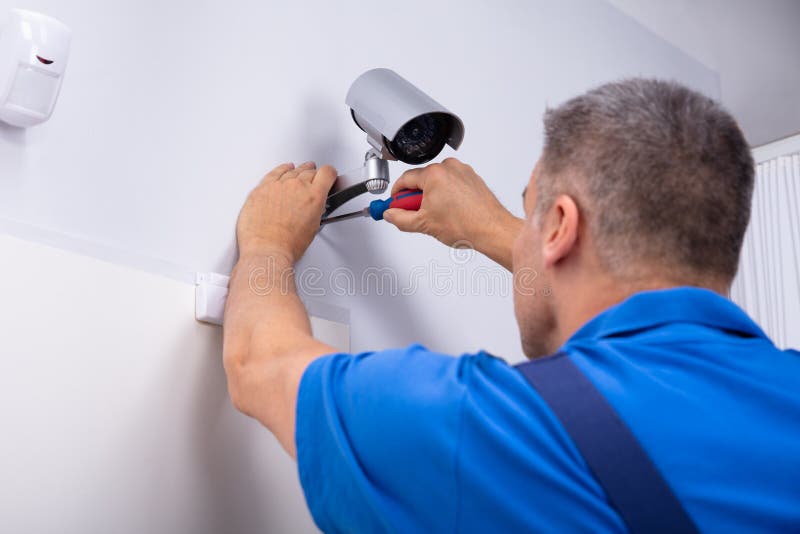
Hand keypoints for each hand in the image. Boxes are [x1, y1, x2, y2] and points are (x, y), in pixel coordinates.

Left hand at [236, 162, 336, 262]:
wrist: (267, 249)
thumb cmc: (287, 244)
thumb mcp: (313, 227)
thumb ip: (315, 209)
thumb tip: (314, 206)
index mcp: (314, 196)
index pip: (327, 173)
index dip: (330, 174)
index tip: (328, 176)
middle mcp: (296, 186)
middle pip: (308, 171)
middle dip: (313, 174)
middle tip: (313, 179)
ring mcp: (278, 185)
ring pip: (291, 170)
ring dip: (297, 171)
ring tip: (299, 172)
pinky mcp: (262, 188)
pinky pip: (274, 172)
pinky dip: (281, 169)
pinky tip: (284, 169)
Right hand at [383, 158, 521, 268]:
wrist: (492, 229)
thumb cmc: (466, 224)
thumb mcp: (424, 224)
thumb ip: (400, 218)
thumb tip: (391, 214)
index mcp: (434, 174)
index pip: (405, 179)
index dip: (397, 194)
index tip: (394, 203)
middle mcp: (449, 167)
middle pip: (421, 179)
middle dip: (415, 197)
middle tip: (415, 214)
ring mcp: (462, 171)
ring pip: (437, 182)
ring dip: (432, 196)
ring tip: (437, 216)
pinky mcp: (472, 178)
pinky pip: (452, 184)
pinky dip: (446, 195)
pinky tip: (450, 212)